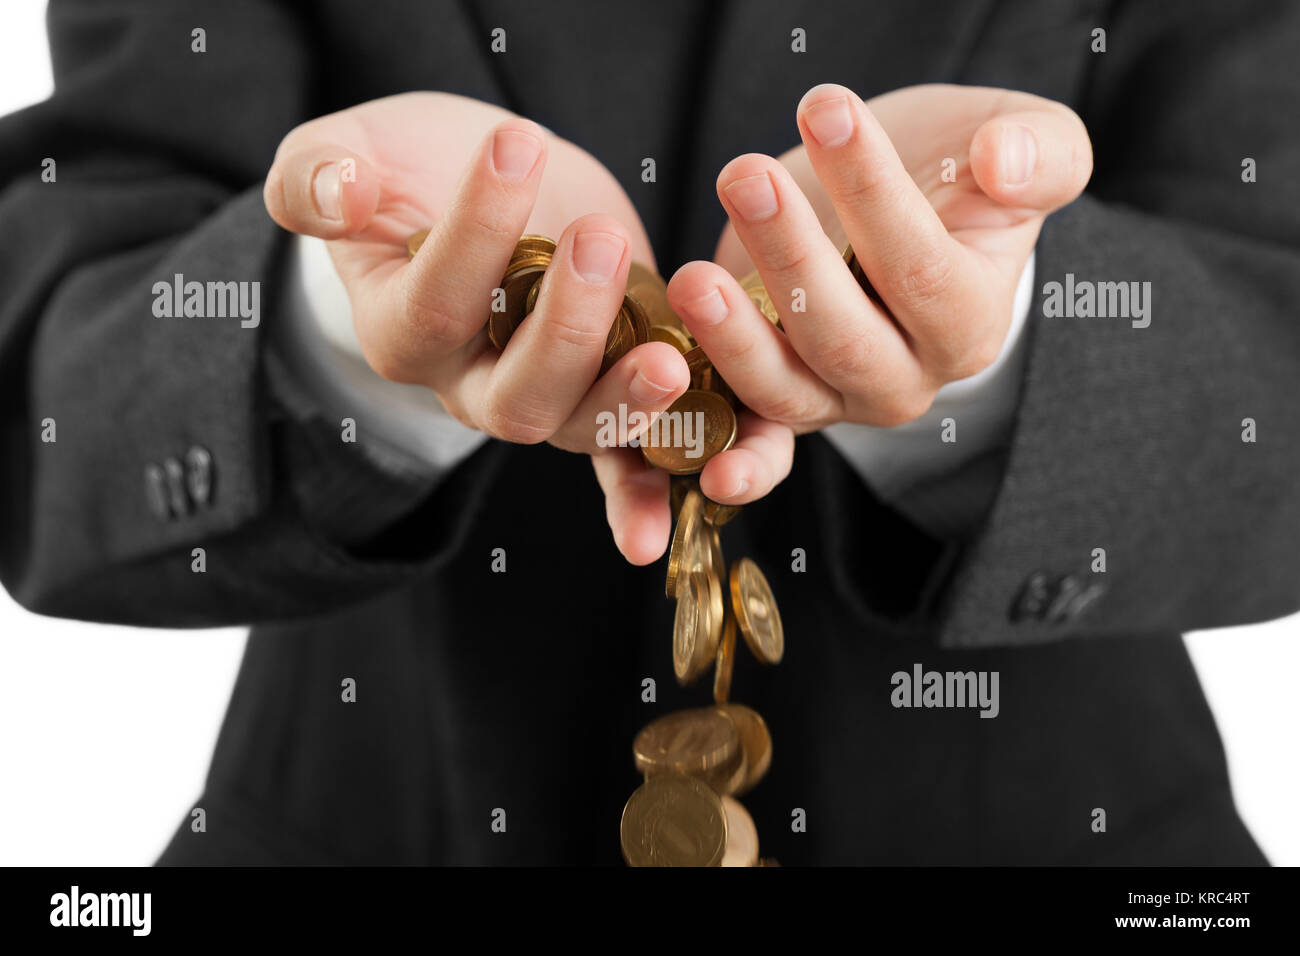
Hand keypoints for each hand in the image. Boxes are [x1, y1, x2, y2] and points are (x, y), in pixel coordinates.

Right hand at [263, 92, 692, 562]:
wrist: (486, 188)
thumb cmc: (409, 171)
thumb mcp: (354, 153)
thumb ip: (319, 173)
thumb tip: (333, 195)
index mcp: (402, 331)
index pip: (436, 299)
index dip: (475, 230)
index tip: (516, 139)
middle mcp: (469, 384)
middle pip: (515, 395)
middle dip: (563, 329)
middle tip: (599, 240)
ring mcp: (540, 396)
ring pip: (579, 428)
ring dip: (627, 400)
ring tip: (671, 356)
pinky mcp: (601, 390)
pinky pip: (626, 460)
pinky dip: (658, 486)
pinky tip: (714, 481)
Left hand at [667, 83, 1092, 500]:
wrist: (900, 208)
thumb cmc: (959, 173)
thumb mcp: (1019, 140)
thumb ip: (1042, 153)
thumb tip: (1006, 160)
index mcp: (968, 323)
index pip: (920, 269)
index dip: (873, 193)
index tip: (827, 104)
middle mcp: (904, 378)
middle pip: (844, 337)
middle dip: (791, 257)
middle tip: (745, 174)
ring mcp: (836, 399)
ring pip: (785, 388)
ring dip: (734, 339)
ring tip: (692, 275)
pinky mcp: (778, 400)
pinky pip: (747, 433)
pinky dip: (717, 441)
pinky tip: (672, 420)